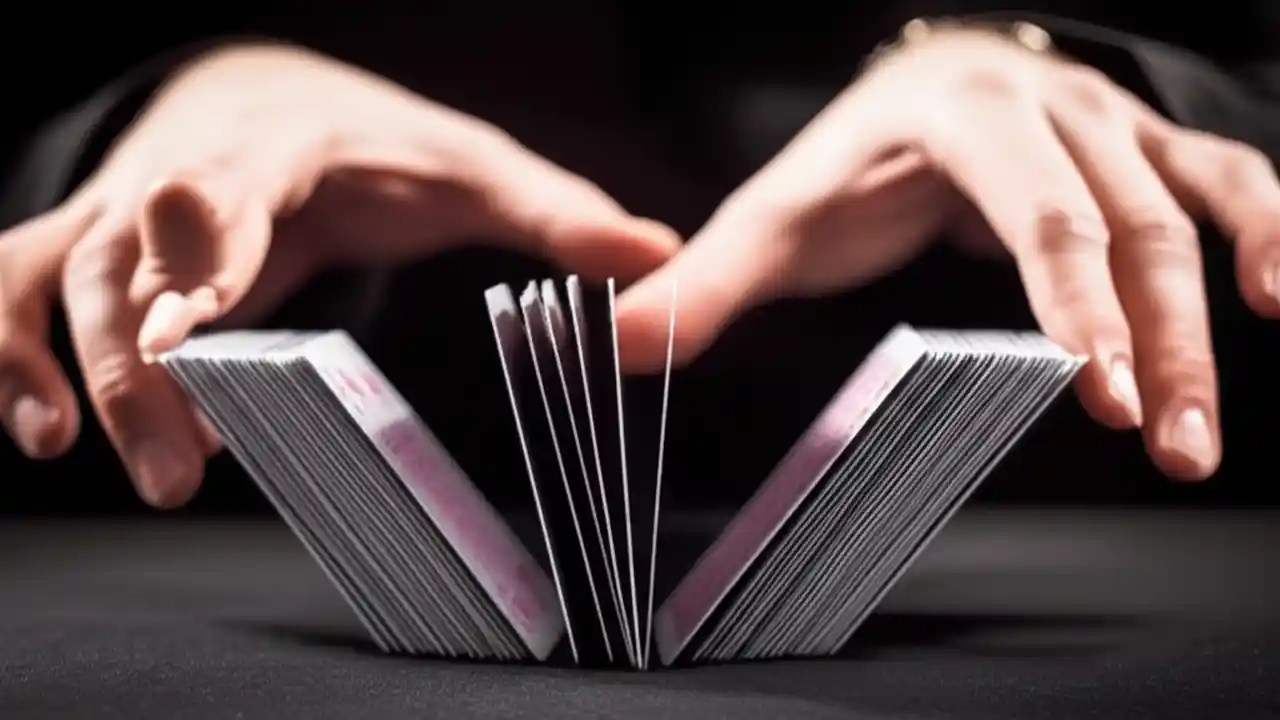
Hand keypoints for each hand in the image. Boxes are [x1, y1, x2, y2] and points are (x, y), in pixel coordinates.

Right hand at [0, 43, 678, 506]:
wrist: (273, 98)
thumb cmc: (376, 145)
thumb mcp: (473, 167)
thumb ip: (558, 215)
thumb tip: (661, 257)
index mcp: (284, 151)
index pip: (227, 190)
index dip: (201, 250)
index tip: (188, 319)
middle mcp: (186, 177)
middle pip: (130, 256)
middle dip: (140, 355)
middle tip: (179, 456)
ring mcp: (126, 215)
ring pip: (60, 282)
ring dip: (76, 374)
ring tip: (107, 460)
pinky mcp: (93, 251)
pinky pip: (14, 292)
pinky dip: (10, 353)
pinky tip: (42, 428)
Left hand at [617, 28, 1279, 480]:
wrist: (919, 80)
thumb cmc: (847, 160)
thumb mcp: (774, 216)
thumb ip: (704, 281)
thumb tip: (619, 343)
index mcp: (959, 115)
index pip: (1033, 211)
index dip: (1071, 298)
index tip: (1095, 389)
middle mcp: (1052, 107)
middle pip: (1127, 225)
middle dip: (1153, 342)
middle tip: (1165, 448)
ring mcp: (1111, 122)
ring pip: (1190, 215)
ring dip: (1208, 326)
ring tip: (1198, 437)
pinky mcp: (1147, 145)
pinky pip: (1231, 181)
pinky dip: (1268, 232)